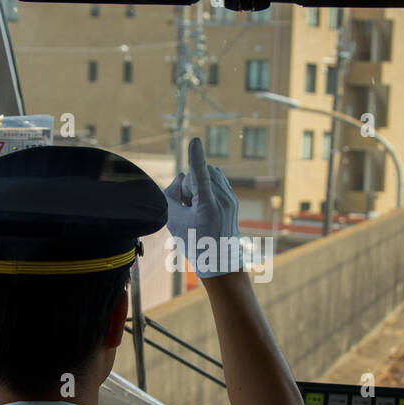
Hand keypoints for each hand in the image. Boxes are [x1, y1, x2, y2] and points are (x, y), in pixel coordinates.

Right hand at [162, 137, 241, 276]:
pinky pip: (217, 180)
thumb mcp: (173, 222)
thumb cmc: (195, 244)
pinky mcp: (234, 199)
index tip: (195, 141)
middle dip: (189, 184)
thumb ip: (170, 194)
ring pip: (208, 175)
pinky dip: (207, 187)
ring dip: (197, 185)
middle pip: (198, 174)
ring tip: (196, 208)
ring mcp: (231, 199)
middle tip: (187, 207)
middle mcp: (223, 201)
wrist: (220, 263)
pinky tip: (204, 205)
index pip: (199, 176)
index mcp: (207, 208)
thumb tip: (182, 176)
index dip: (195, 157)